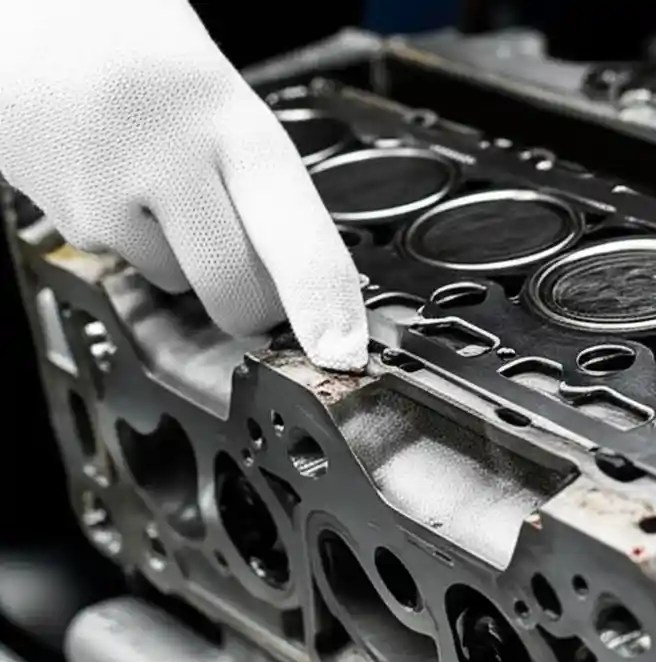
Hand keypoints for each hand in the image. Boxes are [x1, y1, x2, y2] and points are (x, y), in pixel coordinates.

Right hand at [0, 0, 368, 370]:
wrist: (26, 7)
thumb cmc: (135, 41)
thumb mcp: (221, 94)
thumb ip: (258, 177)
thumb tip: (302, 271)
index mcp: (231, 121)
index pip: (295, 236)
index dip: (324, 304)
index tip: (342, 351)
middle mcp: (168, 159)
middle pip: (236, 290)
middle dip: (255, 299)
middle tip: (253, 263)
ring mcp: (106, 194)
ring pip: (181, 281)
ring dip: (188, 256)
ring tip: (162, 178)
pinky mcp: (65, 219)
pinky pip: (129, 261)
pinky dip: (139, 237)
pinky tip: (122, 179)